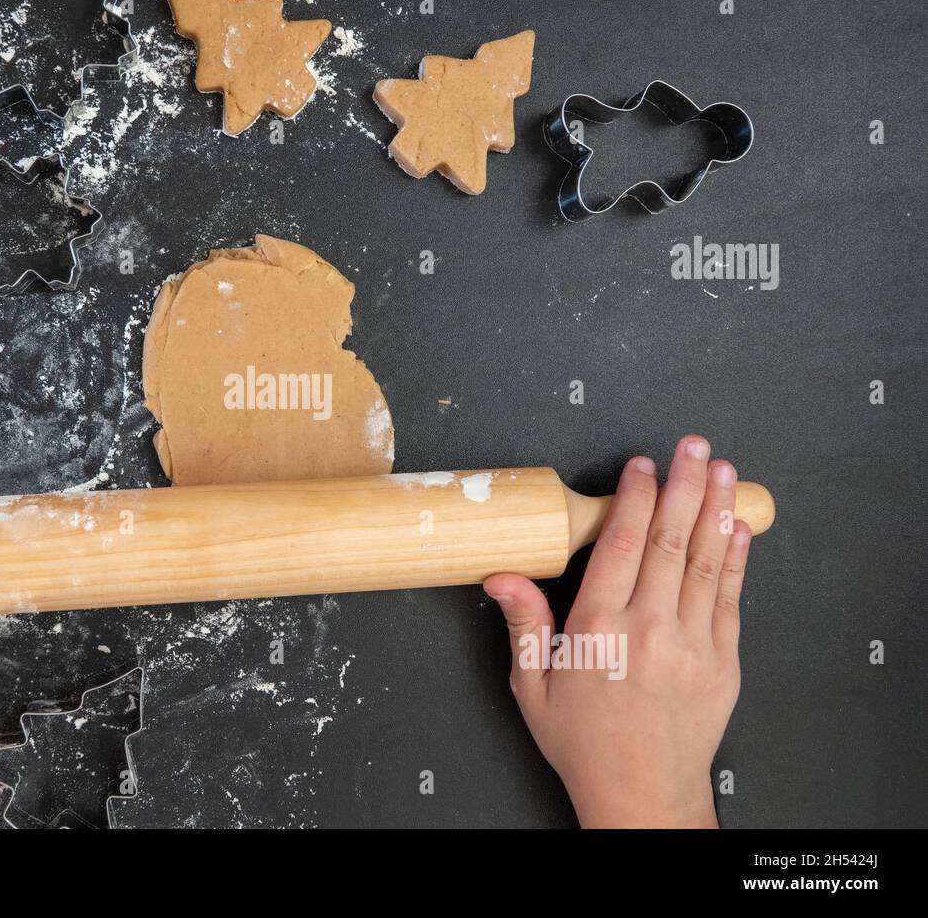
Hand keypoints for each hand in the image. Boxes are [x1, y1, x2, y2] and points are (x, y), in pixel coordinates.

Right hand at [484, 435, 750, 827]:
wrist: (642, 794)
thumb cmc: (583, 741)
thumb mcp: (533, 685)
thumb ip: (524, 624)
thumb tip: (501, 577)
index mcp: (599, 629)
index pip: (623, 544)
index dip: (635, 497)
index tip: (642, 465)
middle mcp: (650, 629)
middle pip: (672, 540)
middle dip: (685, 485)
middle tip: (694, 445)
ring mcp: (693, 644)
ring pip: (708, 562)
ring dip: (716, 509)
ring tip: (725, 469)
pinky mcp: (722, 661)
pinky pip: (732, 598)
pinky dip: (736, 558)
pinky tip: (737, 527)